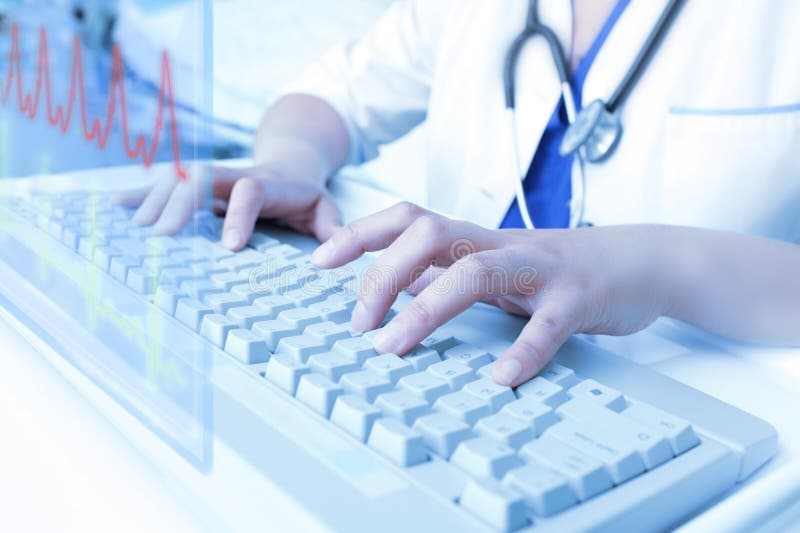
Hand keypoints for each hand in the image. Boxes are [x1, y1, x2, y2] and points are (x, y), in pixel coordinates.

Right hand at [114, 164, 341, 248]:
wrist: (290, 162)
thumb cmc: (306, 193)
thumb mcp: (325, 209)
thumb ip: (331, 227)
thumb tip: (331, 251)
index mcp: (268, 184)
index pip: (250, 192)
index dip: (239, 216)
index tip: (229, 247)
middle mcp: (236, 174)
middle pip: (202, 177)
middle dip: (180, 202)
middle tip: (160, 236)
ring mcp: (214, 175)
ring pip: (179, 177)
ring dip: (155, 198)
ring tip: (135, 227)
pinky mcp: (198, 181)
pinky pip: (167, 182)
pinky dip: (141, 192)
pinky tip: (116, 204)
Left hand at [312, 202, 670, 386]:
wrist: (638, 262)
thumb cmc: (556, 269)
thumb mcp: (493, 266)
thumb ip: (446, 271)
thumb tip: (397, 284)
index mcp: (477, 239)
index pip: (409, 217)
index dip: (361, 232)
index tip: (320, 260)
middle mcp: (501, 244)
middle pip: (430, 232)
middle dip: (383, 274)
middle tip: (359, 325)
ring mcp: (540, 268)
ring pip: (477, 271)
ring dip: (427, 310)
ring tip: (393, 348)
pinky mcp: (578, 298)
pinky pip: (548, 323)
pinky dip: (523, 352)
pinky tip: (500, 379)